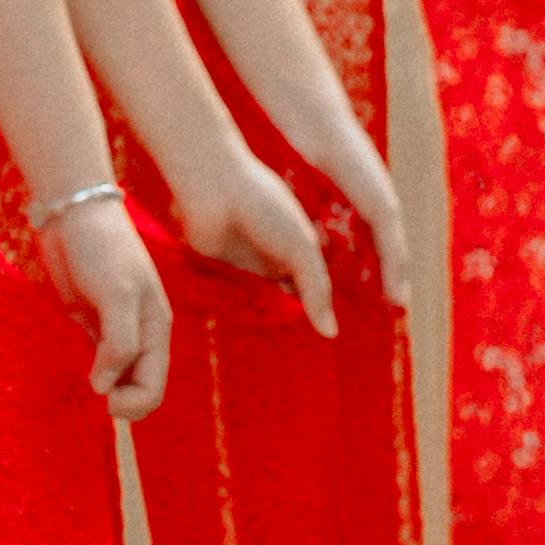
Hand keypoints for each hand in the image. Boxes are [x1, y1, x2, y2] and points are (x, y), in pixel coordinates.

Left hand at [46, 192, 174, 420]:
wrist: (73, 214)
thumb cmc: (103, 249)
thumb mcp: (118, 295)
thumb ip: (119, 344)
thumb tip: (104, 389)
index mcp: (156, 329)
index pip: (153, 387)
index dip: (133, 403)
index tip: (104, 399)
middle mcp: (138, 334)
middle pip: (135, 387)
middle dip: (117, 400)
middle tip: (90, 393)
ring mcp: (110, 329)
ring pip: (111, 377)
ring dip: (98, 387)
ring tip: (77, 379)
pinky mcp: (86, 322)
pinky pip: (89, 358)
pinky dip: (81, 368)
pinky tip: (67, 366)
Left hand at [166, 141, 340, 336]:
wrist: (214, 189)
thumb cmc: (264, 206)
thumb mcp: (301, 247)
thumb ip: (317, 290)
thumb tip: (330, 333)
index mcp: (299, 246)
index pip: (314, 288)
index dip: (320, 311)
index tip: (328, 342)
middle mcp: (274, 257)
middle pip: (288, 299)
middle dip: (291, 321)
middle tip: (301, 354)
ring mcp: (247, 265)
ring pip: (260, 304)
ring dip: (263, 322)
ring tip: (273, 354)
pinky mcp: (221, 272)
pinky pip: (233, 300)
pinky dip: (238, 315)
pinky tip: (244, 341)